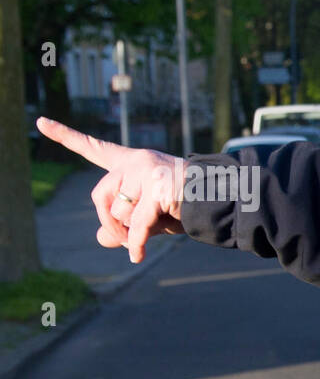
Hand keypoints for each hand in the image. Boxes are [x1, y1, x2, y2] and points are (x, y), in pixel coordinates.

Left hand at [36, 117, 186, 262]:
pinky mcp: (157, 187)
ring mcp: (146, 172)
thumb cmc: (186, 208)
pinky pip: (137, 223)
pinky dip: (137, 242)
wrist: (220, 201)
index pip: (95, 149)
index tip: (40, 122)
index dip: (66, 136)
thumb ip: (124, 226)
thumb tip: (102, 239)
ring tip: (153, 232)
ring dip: (130, 231)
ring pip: (118, 210)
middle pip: (101, 195)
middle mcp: (136, 161)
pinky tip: (137, 256)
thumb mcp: (149, 218)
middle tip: (124, 240)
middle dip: (108, 223)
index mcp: (132, 163)